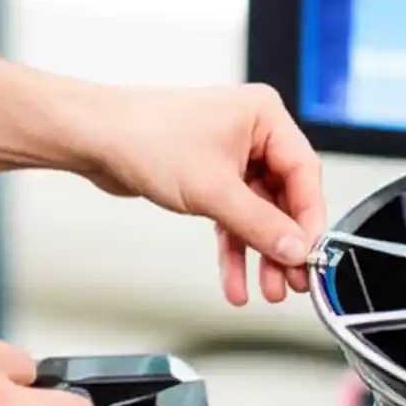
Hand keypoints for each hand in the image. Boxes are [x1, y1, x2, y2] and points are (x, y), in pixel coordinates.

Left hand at [55, 82, 325, 305]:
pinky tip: (236, 280)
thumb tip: (295, 248)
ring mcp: (232, 155)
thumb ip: (260, 224)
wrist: (95, 139)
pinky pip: (234, 217)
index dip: (310, 219)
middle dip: (284, 244)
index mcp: (264, 117)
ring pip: (259, 213)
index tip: (311, 254)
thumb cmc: (145, 137)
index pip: (304, 173)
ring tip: (268, 289)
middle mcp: (252, 133)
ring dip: (260, 253)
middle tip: (294, 280)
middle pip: (284, 198)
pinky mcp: (210, 176)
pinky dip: (234, 248)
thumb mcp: (214, 190)